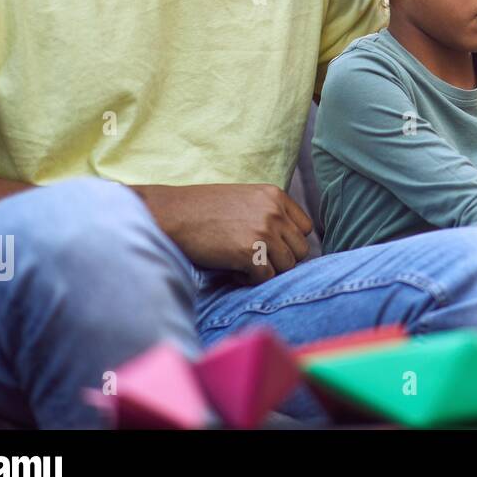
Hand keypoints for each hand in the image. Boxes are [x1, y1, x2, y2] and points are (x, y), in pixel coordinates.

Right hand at [135, 183, 313, 283]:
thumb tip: (289, 244)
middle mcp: (274, 212)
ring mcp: (264, 232)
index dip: (289, 242)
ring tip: (243, 266)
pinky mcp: (250, 252)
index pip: (305, 228)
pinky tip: (233, 272)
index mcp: (275, 195)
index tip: (271, 249)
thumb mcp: (243, 199)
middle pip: (300, 250)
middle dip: (280, 260)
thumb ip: (268, 213)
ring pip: (286, 266)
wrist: (170, 214)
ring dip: (266, 271)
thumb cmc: (202, 210)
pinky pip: (265, 278)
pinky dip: (250, 281)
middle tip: (255, 261)